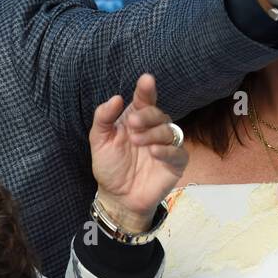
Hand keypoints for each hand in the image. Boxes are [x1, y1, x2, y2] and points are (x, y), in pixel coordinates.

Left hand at [89, 74, 187, 231]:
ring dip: (154, 133)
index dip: (146, 89)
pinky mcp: (175, 164)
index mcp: (136, 120)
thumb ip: (103, 118)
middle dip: (147, 116)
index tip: (146, 79)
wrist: (117, 197)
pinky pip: (178, 152)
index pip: (144, 100)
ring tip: (137, 141)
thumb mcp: (99, 141)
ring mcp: (166, 146)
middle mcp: (153, 129)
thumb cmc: (110, 166)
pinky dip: (166, 150)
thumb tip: (116, 98)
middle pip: (159, 114)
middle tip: (132, 125)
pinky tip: (153, 152)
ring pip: (170, 130)